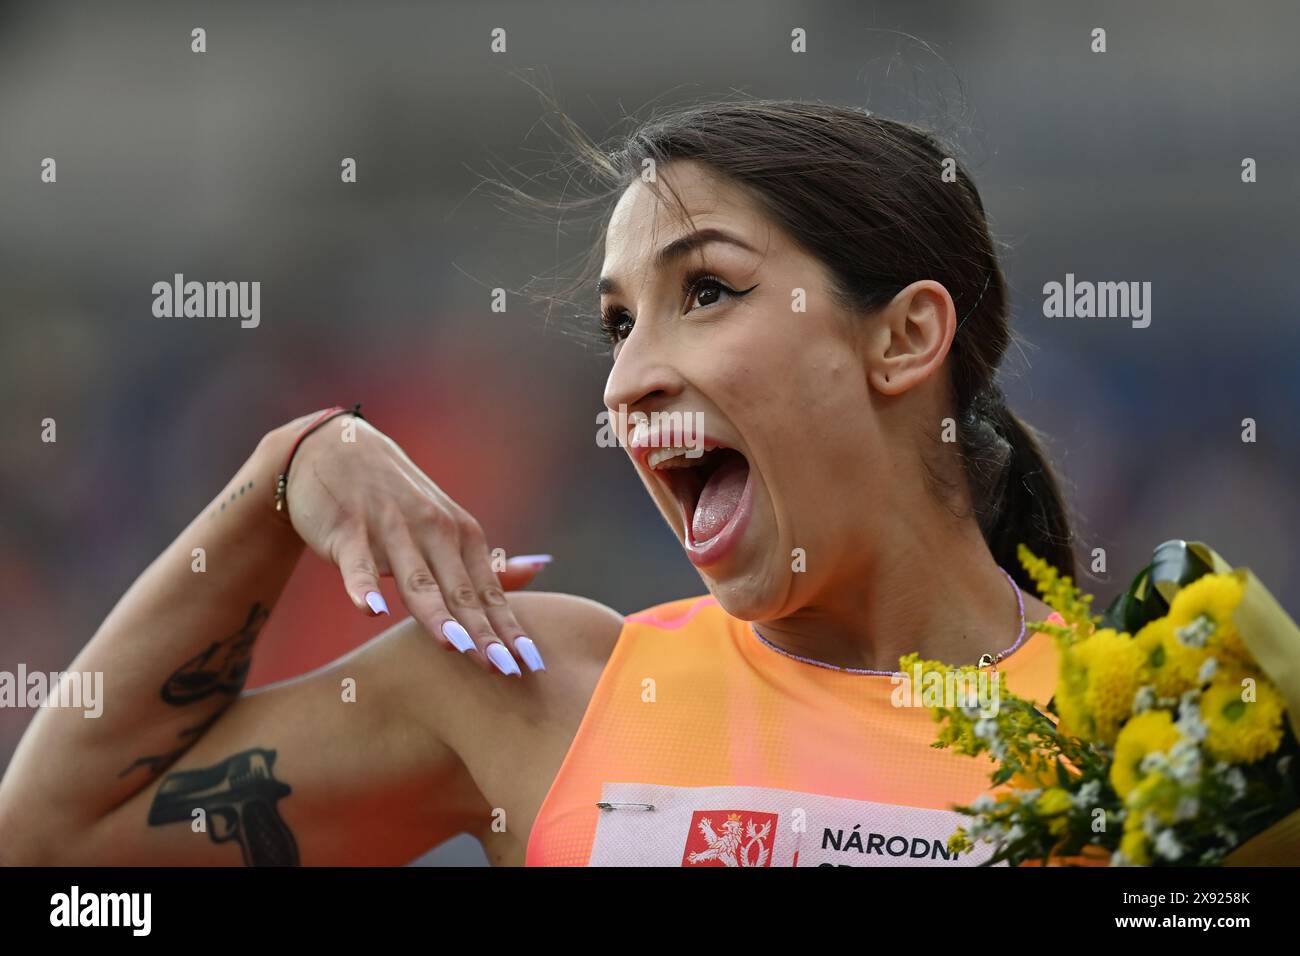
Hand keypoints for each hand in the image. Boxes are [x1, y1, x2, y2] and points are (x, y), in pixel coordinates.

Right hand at [277, 413, 548, 676]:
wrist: (336, 449)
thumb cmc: (397, 501)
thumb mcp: (446, 526)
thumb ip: (484, 559)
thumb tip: (538, 570)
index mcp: (461, 535)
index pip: (488, 592)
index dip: (509, 629)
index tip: (530, 665)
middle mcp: (434, 530)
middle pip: (460, 592)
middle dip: (483, 632)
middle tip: (504, 669)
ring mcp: (391, 528)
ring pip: (415, 580)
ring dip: (435, 613)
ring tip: (455, 647)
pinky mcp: (348, 529)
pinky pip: (357, 562)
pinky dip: (363, 585)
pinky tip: (371, 610)